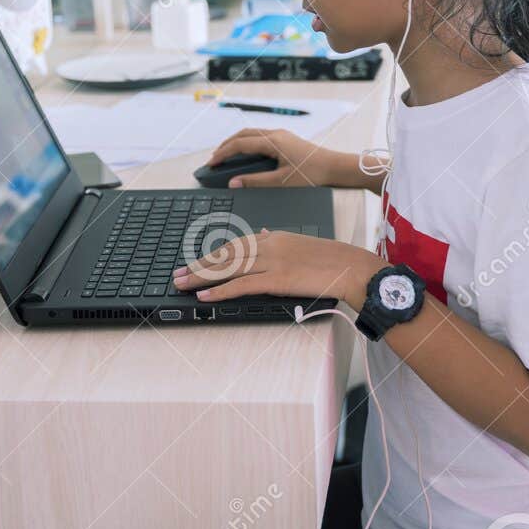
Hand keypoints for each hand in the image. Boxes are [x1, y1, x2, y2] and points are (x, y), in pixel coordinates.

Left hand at [174, 229, 382, 305]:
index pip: (235, 245)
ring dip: (201, 277)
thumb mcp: (300, 242)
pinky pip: (242, 284)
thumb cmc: (330, 259)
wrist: (350, 266)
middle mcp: (269, 245)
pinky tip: (204, 295)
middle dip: (199, 265)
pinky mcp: (277, 278)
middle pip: (225, 255)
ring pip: (228, 268)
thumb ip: (277, 239)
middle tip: (178, 274)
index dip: (212, 255)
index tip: (196, 263)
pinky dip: (220, 290)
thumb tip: (259, 232)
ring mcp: (272, 261)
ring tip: (181, 284)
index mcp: (274, 237)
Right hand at [202, 128, 352, 188]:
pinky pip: (261, 136)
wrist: (335, 167)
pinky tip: (247, 153)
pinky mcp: (287, 140)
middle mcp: (276, 134)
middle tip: (215, 158)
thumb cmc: (313, 175)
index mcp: (273, 141)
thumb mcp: (281, 182)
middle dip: (226, 145)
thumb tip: (234, 182)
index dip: (223, 153)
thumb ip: (255, 182)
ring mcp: (282, 135)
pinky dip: (248, 143)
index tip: (211, 163)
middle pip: (243, 134)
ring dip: (237, 142)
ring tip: (226, 154)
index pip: (240, 144)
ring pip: (252, 133)